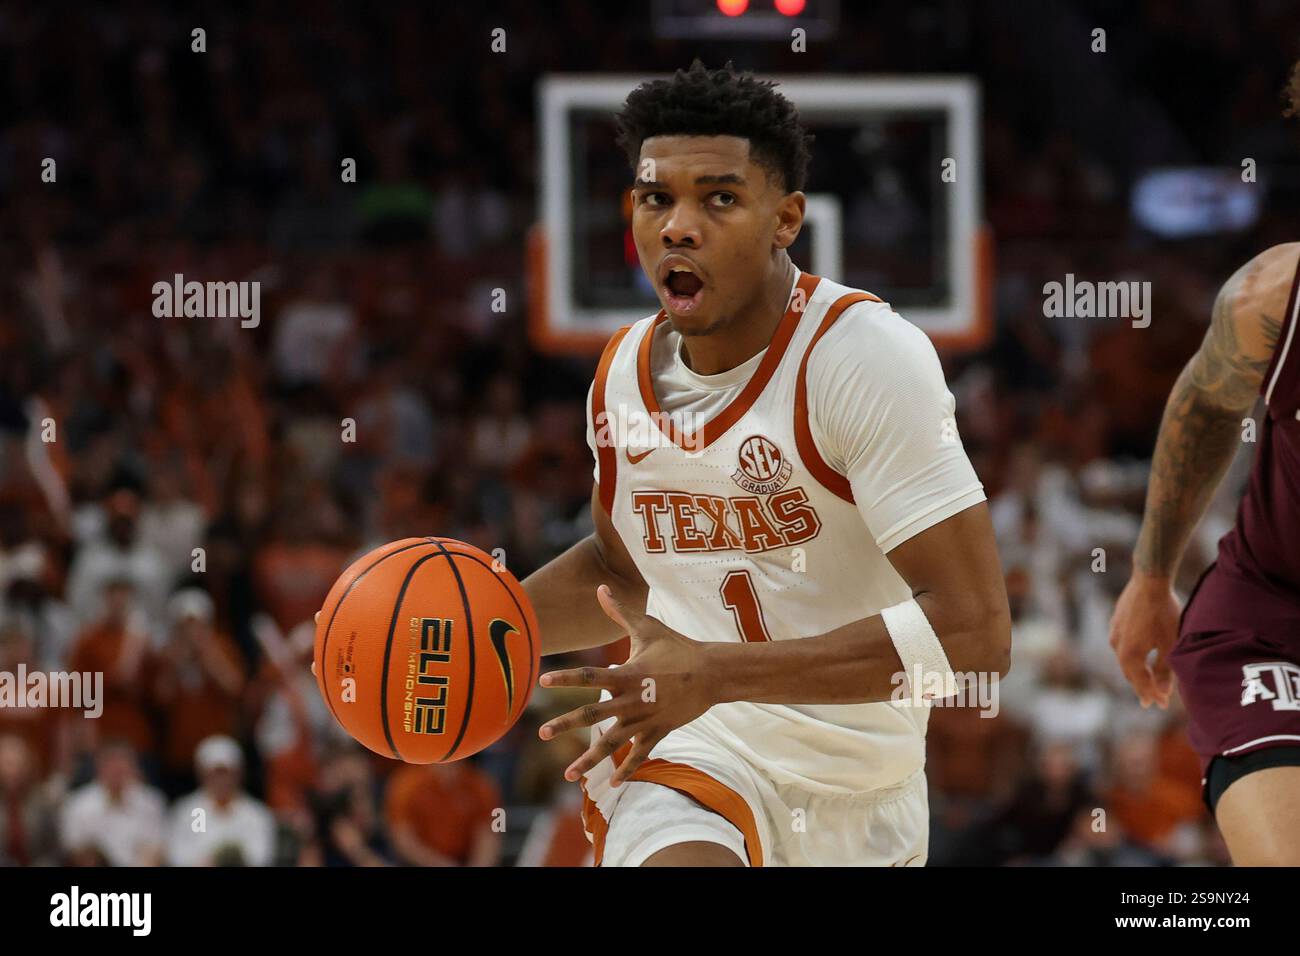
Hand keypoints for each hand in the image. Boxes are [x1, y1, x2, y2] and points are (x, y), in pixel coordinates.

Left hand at [538, 585, 716, 785]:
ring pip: (612, 743)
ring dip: (589, 760)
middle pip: (592, 715)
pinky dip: (627, 770)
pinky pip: (640, 755)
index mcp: (627, 674)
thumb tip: (601, 588)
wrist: (712, 673)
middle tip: (542, 733)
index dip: (566, 677)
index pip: (590, 677)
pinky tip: (612, 785)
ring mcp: (644, 719)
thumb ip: (620, 612)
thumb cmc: (677, 647)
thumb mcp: (648, 627)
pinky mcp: (658, 732)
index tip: (542, 680)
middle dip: (565, 725)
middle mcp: (631, 700)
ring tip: (568, 775)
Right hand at [1108, 572, 1179, 707]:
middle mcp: (1116, 646)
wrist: (1149, 581)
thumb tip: (1163, 692)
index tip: (1160, 706)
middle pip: (1130, 672)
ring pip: (1125, 658)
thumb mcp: (1170, 645)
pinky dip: (1133, 654)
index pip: (1140, 682)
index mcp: (1129, 655)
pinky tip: (1141, 652)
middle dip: (1142, 685)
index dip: (1151, 695)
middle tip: (1152, 698)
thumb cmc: (1163, 614)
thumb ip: (1165, 671)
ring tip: (1147, 677)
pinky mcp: (1116, 621)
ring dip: (1137, 669)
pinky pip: (1123, 644)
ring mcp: (1114, 632)